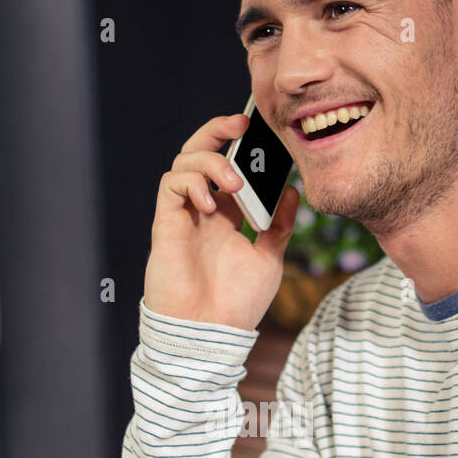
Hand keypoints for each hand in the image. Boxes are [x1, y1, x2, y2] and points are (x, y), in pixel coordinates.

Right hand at [145, 111, 300, 329]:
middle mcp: (203, 210)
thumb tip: (291, 190)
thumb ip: (279, 224)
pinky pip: (170, 185)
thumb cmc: (236, 304)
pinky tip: (211, 204)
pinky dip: (191, 183)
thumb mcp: (270, 259)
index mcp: (226, 216)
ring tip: (235, 183)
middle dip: (217, 131)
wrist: (210, 334)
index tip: (260, 129)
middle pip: (200, 153)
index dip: (238, 143)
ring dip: (211, 161)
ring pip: (184, 162)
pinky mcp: (166, 224)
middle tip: (241, 124)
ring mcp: (183, 215)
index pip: (228, 165)